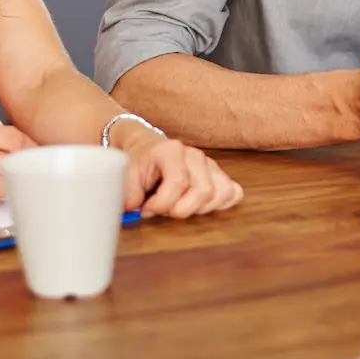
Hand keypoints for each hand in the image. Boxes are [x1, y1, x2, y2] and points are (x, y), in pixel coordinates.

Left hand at [113, 122, 242, 218]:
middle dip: (181, 209)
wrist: (146, 148)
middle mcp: (194, 155)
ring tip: (179, 207)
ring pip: (220, 193)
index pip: (179, 182)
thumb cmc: (139, 162)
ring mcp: (209, 164)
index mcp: (171, 150)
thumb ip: (127, 190)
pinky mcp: (218, 174)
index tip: (146, 209)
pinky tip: (199, 205)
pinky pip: (233, 192)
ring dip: (200, 208)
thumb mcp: (126, 173)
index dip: (162, 204)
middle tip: (162, 210)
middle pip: (204, 191)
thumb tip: (132, 208)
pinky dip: (220, 204)